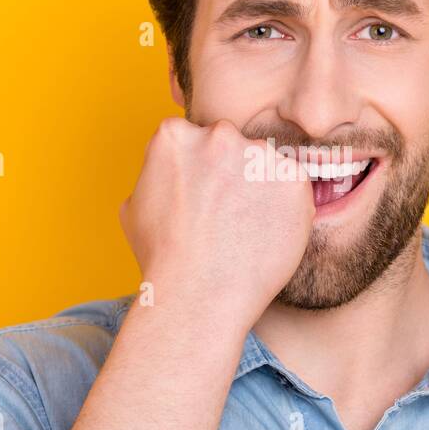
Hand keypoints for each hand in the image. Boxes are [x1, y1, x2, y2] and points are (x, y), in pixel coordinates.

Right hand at [119, 117, 313, 326]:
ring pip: (265, 165)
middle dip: (232, 172)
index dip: (201, 169)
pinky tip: (266, 233)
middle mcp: (218, 135)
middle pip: (233, 145)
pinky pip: (293, 188)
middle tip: (226, 214)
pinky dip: (286, 208)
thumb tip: (166, 174)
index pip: (197, 138)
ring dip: (261, 187)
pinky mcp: (294, 179)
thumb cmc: (163, 258)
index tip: (203, 194)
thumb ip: (156, 175)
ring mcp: (259, 155)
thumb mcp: (134, 206)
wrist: (199, 295)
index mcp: (175, 135)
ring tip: (246, 228)